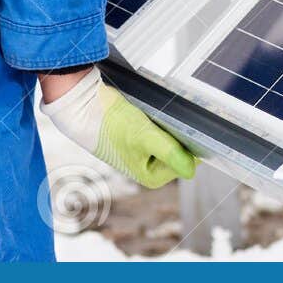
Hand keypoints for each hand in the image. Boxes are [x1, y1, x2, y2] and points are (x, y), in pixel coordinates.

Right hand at [40, 66, 197, 188]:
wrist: (84, 105)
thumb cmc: (110, 125)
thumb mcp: (144, 138)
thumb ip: (170, 153)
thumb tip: (191, 172)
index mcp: (152, 176)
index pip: (188, 161)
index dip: (194, 144)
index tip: (198, 127)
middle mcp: (149, 166)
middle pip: (181, 148)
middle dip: (183, 132)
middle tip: (179, 116)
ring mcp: (145, 150)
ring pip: (173, 135)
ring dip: (173, 123)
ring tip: (165, 112)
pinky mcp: (140, 134)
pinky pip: (161, 126)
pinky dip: (163, 117)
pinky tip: (158, 109)